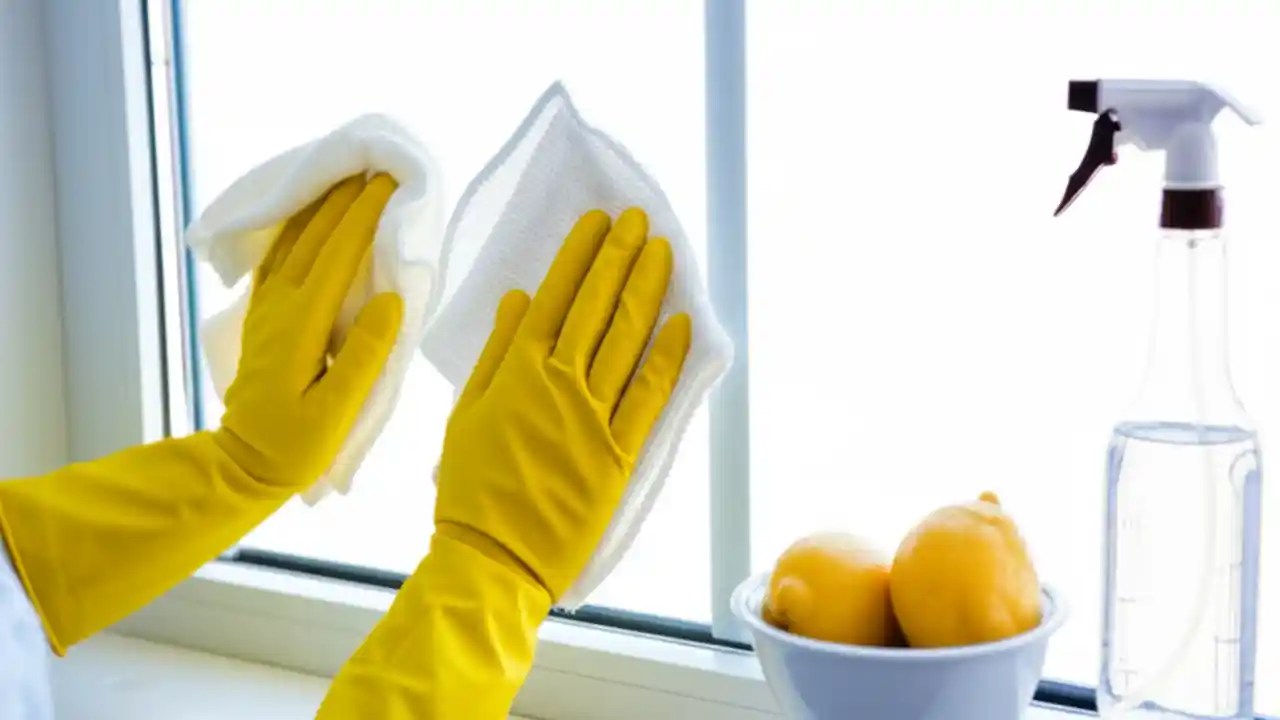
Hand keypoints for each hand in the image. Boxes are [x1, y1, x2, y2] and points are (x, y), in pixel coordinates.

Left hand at [214, 174, 402, 488]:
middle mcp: (281, 305)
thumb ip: (366, 354)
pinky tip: (306, 216)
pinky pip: (280, 257)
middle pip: (314, 236)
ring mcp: (267, 308)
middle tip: (374, 163)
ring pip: (293, 241)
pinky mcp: (264, 316)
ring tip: (345, 176)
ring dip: (320, 205)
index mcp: (302, 324)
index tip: (389, 183)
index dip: (363, 216)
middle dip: (344, 197)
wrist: (244, 462)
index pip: (338, 256)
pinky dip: (296, 228)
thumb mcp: (337, 410)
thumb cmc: (297, 444)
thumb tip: (391, 299)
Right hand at [434, 208, 691, 599]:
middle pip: (596, 308)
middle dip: (619, 257)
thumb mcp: (465, 415)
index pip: (555, 298)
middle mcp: (558, 384)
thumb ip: (493, 355)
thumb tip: (518, 300)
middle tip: (638, 219)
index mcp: (515, 372)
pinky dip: (666, 356)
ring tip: (661, 251)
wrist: (492, 560)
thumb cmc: (469, 491)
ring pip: (626, 339)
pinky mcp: (619, 453)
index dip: (580, 256)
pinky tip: (681, 322)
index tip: (598, 221)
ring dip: (646, 291)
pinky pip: (648, 394)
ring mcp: (592, 416)